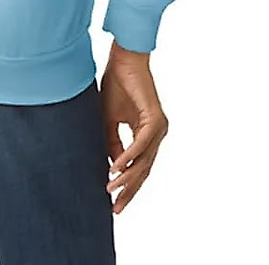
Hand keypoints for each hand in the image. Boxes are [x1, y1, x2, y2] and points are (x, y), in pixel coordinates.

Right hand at [100, 42, 168, 214]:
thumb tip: (112, 169)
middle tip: (116, 209)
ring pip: (144, 161)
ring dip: (127, 177)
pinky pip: (141, 144)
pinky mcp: (155, 119)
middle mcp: (156, 133)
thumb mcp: (109, 121)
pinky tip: (115, 168)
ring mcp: (159, 127)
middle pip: (144, 170)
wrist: (123, 60)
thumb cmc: (116, 85)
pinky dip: (127, 157)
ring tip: (111, 191)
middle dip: (129, 190)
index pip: (139, 167)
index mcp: (147, 134)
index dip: (127, 186)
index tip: (114, 202)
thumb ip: (112, 144)